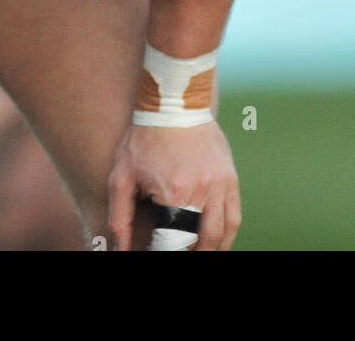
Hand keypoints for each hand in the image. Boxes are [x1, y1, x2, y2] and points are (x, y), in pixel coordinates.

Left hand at [107, 121, 240, 250]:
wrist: (174, 102)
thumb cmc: (143, 139)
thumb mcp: (122, 177)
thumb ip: (119, 218)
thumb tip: (120, 251)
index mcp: (174, 193)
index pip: (173, 245)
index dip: (164, 252)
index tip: (156, 249)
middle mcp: (202, 191)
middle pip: (199, 242)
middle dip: (187, 252)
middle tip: (174, 249)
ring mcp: (220, 183)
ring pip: (221, 233)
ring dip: (210, 250)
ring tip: (195, 252)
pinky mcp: (230, 176)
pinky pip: (234, 216)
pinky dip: (227, 235)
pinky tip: (217, 244)